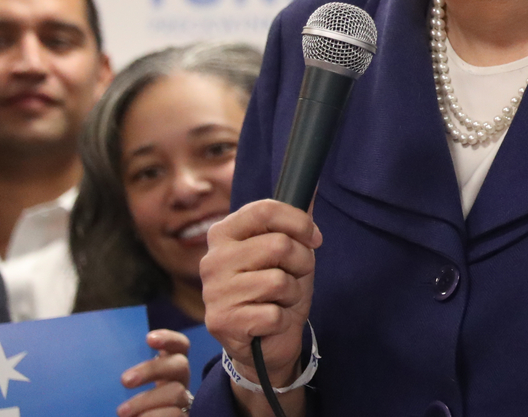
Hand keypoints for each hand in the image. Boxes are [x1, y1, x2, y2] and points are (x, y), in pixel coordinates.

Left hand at [116, 329, 191, 416]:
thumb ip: (134, 379)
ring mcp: (187, 402)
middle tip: (124, 380)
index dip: (169, 339)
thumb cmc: (136, 410)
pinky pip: (176, 414)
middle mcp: (182, 383)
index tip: (148, 340)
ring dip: (146, 401)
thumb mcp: (134, 392)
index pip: (180, 347)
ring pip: (177, 392)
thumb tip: (116, 371)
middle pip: (179, 365)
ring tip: (122, 412)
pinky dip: (155, 416)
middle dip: (151, 369)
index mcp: (170, 370)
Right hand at [200, 199, 321, 391]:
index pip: (264, 210)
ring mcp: (213, 292)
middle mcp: (212, 260)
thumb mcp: (290, 251)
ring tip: (282, 299)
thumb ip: (296, 220)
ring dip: (293, 293)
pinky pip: (273, 313)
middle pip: (278, 245)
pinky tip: (270, 322)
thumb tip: (312, 185)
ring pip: (279, 281)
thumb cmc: (277, 289)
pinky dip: (283, 319)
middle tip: (297, 276)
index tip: (314, 238)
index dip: (298, 222)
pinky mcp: (221, 323)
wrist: (265, 341)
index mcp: (224, 233)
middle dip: (302, 262)